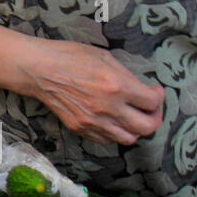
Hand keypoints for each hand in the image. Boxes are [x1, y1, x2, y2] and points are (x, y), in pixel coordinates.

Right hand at [18, 40, 164, 145]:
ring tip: (132, 117)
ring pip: (128, 138)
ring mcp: (93, 121)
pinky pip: (107, 140)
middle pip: (146, 127)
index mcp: (116, 85)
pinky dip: (115, 133)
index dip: (158, 96)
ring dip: (135, 128)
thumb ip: (124, 74)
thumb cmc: (68, 56)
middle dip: (155, 118)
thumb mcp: (103, 56)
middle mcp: (108, 107)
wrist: (37, 69)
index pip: (152, 102)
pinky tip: (113, 120)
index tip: (154, 91)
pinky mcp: (80, 128)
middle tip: (151, 109)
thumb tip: (139, 87)